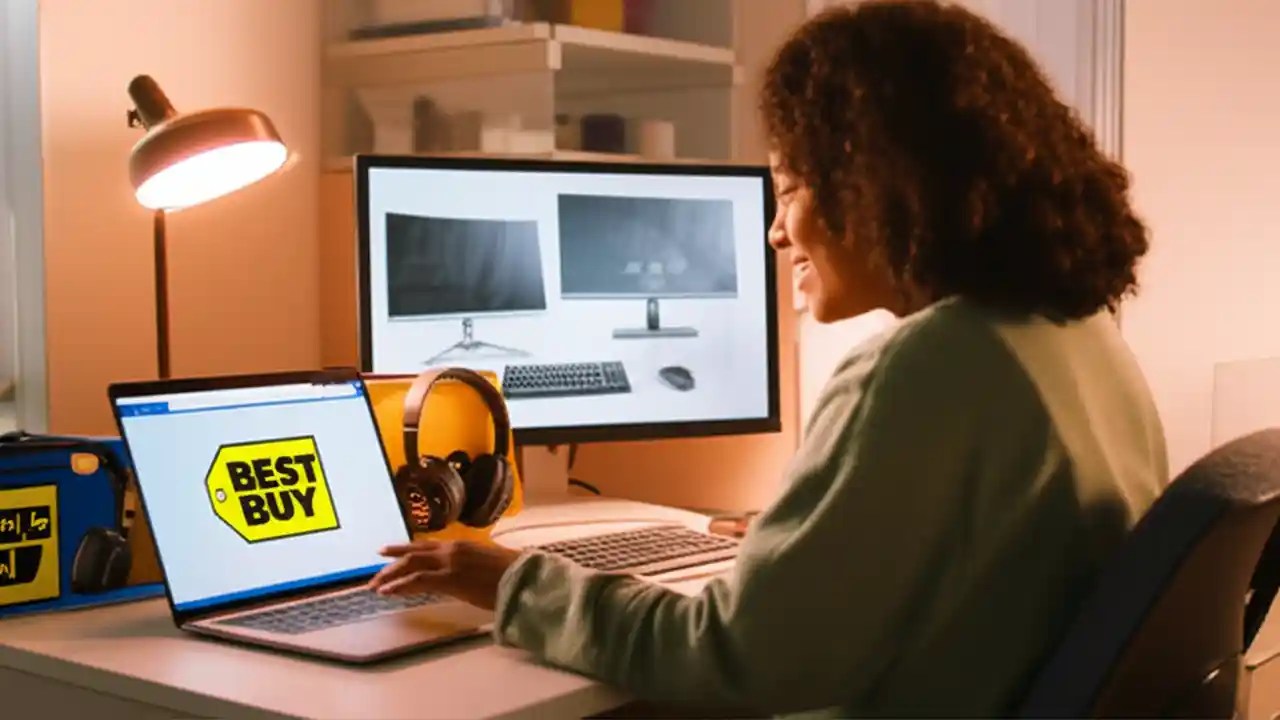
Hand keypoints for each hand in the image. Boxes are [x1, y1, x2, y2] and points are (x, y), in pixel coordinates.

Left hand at [366, 539, 522, 610]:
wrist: (525, 579)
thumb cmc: (515, 574)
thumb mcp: (489, 563)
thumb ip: (472, 564)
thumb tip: (465, 573)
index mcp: (462, 545)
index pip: (427, 545)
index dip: (406, 548)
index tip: (389, 551)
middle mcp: (453, 549)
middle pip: (414, 553)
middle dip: (392, 563)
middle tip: (376, 573)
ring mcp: (450, 563)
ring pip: (411, 565)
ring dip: (390, 575)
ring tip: (375, 586)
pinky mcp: (450, 579)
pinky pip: (417, 581)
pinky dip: (399, 585)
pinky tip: (387, 592)